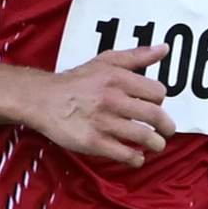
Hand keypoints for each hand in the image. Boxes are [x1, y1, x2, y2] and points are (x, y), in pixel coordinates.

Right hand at [24, 45, 175, 166]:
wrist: (41, 99)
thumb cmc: (76, 81)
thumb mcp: (104, 61)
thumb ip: (136, 56)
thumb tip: (164, 49)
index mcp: (116, 78)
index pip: (158, 92)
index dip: (159, 101)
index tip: (153, 106)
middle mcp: (111, 99)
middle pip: (156, 117)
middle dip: (167, 127)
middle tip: (165, 131)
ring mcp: (102, 122)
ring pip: (145, 138)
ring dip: (156, 145)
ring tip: (154, 145)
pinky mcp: (94, 142)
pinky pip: (127, 155)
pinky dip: (136, 159)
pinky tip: (134, 155)